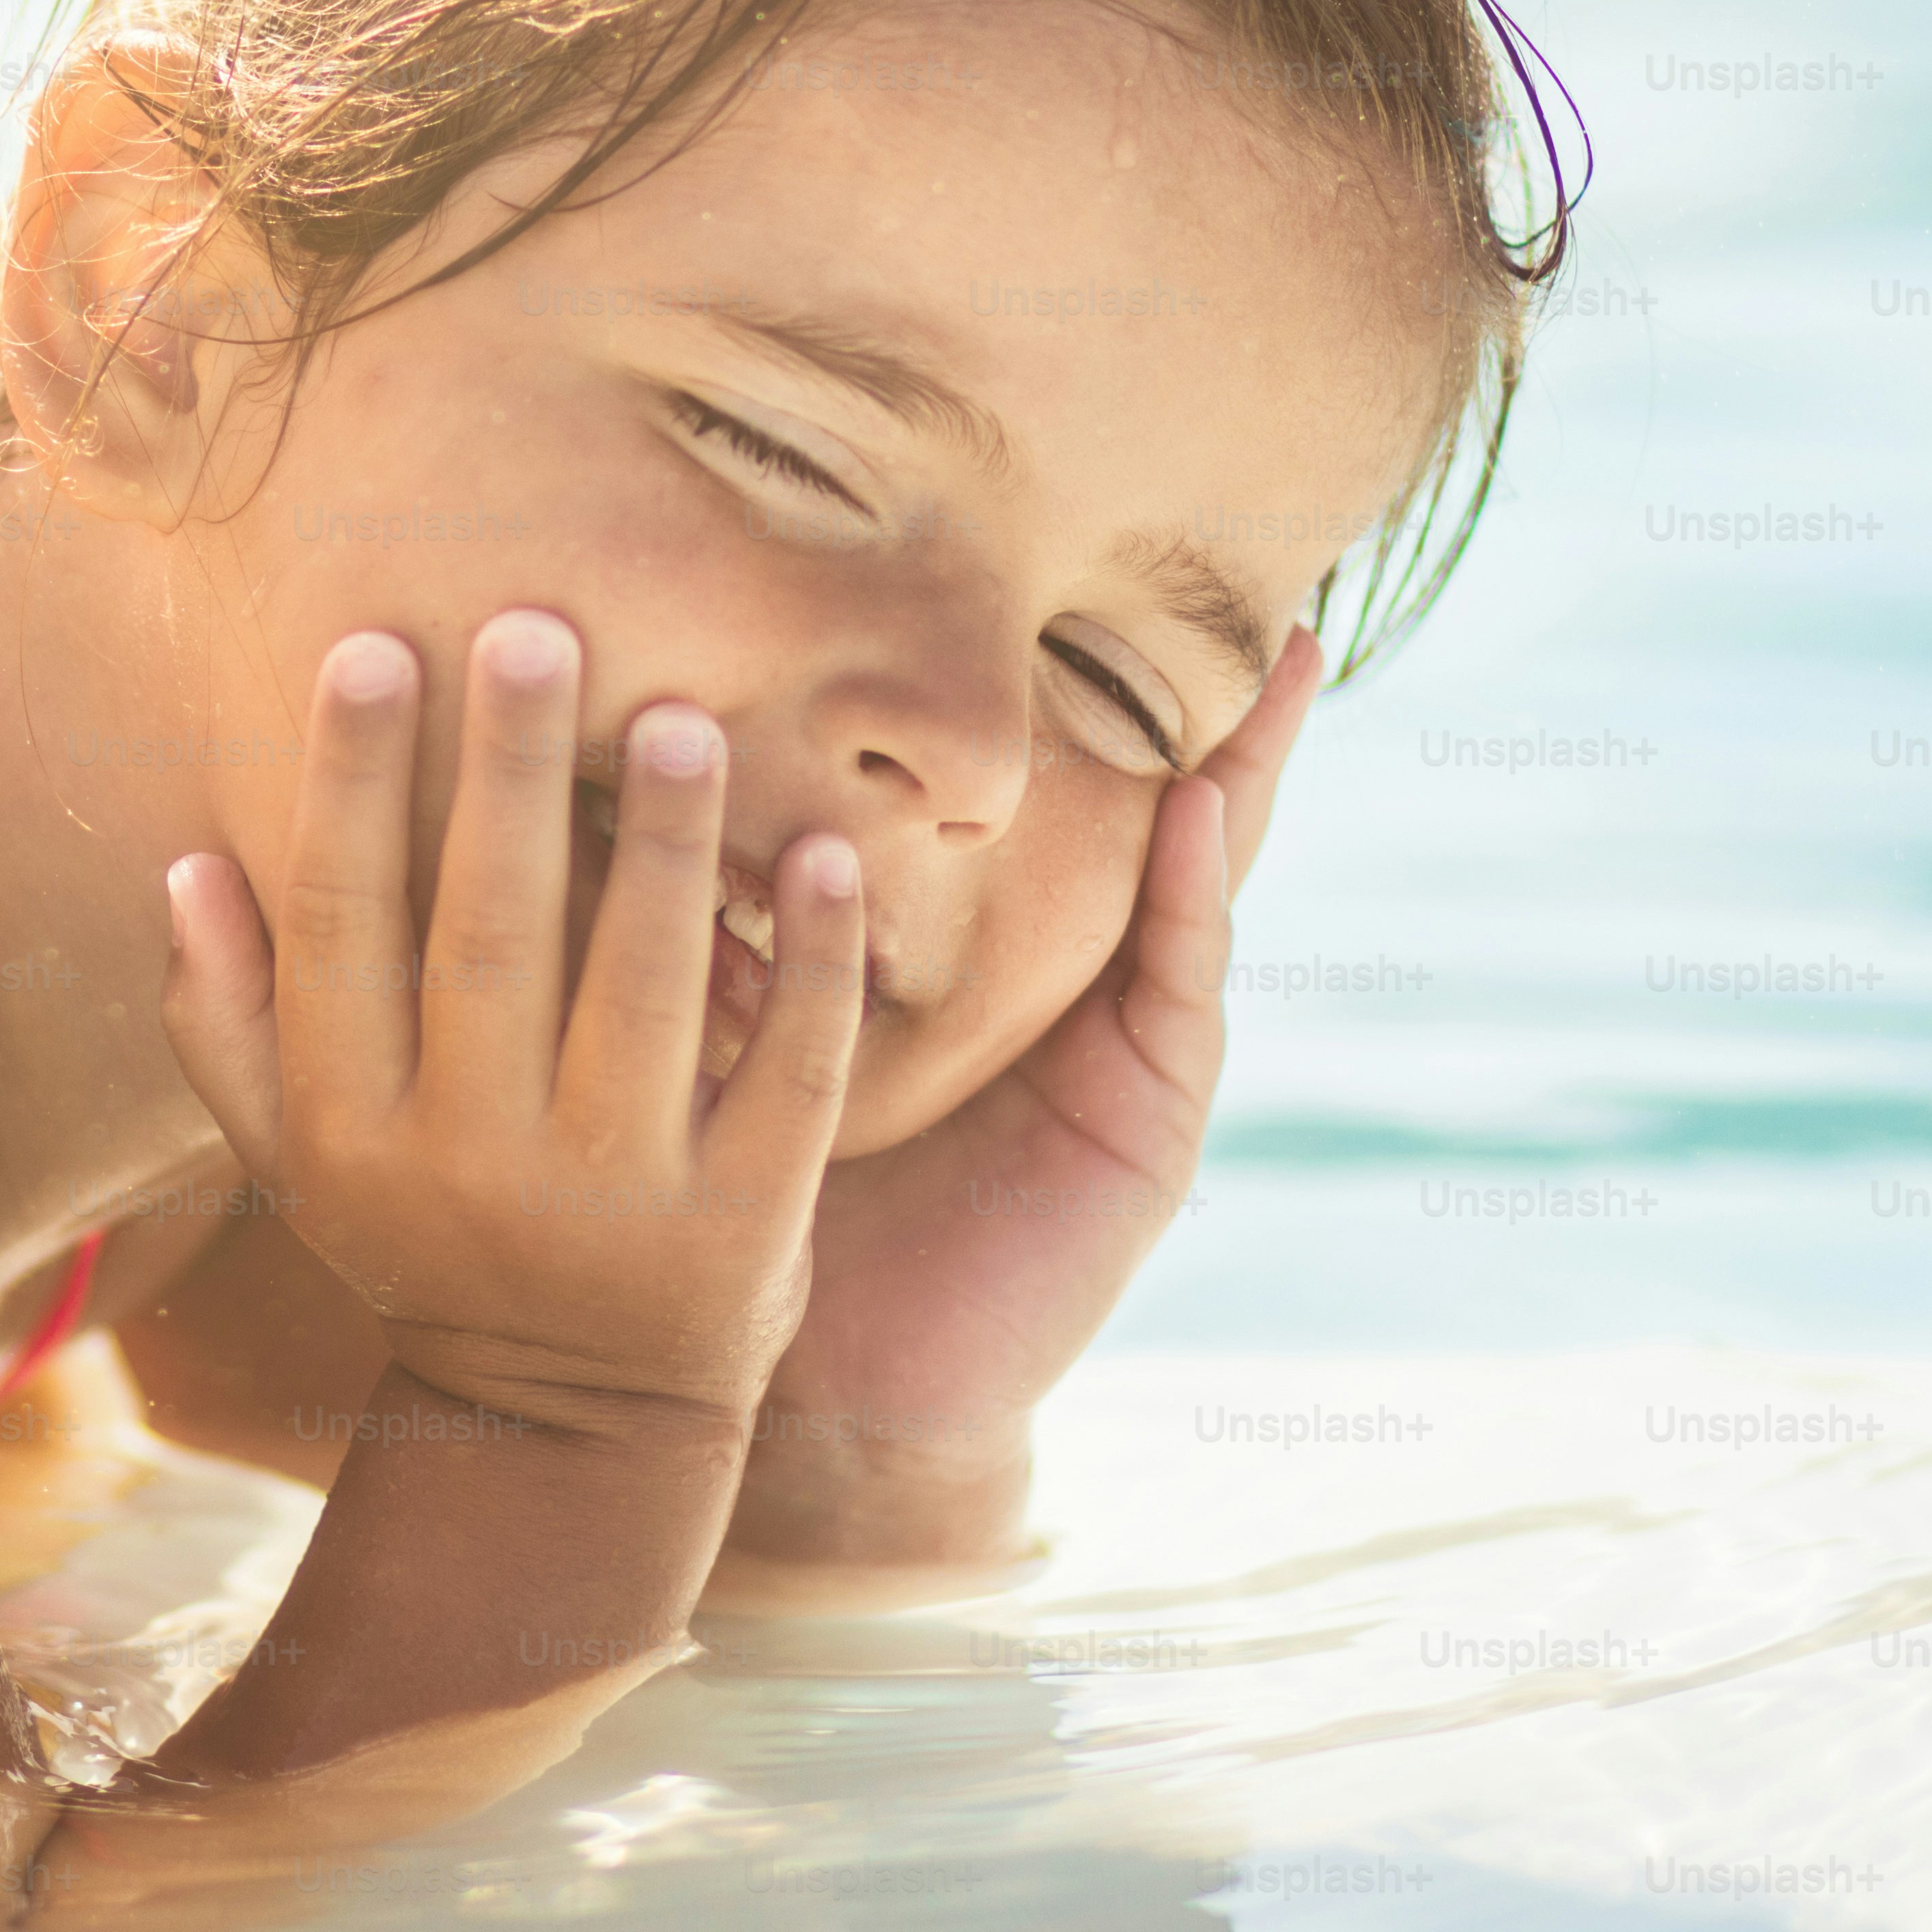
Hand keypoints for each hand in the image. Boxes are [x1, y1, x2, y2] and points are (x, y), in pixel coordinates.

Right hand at [153, 610, 867, 1433]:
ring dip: (661, 849)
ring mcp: (616, 1200)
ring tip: (679, 714)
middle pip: (490, 940)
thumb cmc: (420, 1241)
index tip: (371, 648)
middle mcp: (475, 1163)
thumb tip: (186, 866)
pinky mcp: (744, 1229)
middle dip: (507, 778)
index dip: (350, 787)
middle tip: (533, 628)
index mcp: (355, 1128)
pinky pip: (787, 1079)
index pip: (343, 928)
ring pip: (640, 995)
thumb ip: (228, 1022)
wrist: (562, 1432)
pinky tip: (820, 850)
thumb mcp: (296, 1158)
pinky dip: (810, 968)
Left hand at [736, 623, 1321, 1559]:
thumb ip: (741, 901)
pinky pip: (1183, 980)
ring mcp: (1122, 1041)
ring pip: (1199, 874)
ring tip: (1287, 652)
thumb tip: (644, 747)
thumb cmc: (771, 1190)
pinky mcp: (1154, 1118)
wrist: (828, 1383)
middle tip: (1253, 569)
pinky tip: (1199, 804)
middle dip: (1196, 696)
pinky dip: (1194, 888)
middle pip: (1143, 806)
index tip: (1075, 547)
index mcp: (975, 941)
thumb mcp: (751, 1016)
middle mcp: (1063, 975)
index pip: (1027, 789)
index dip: (1061, 682)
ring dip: (1243, 765)